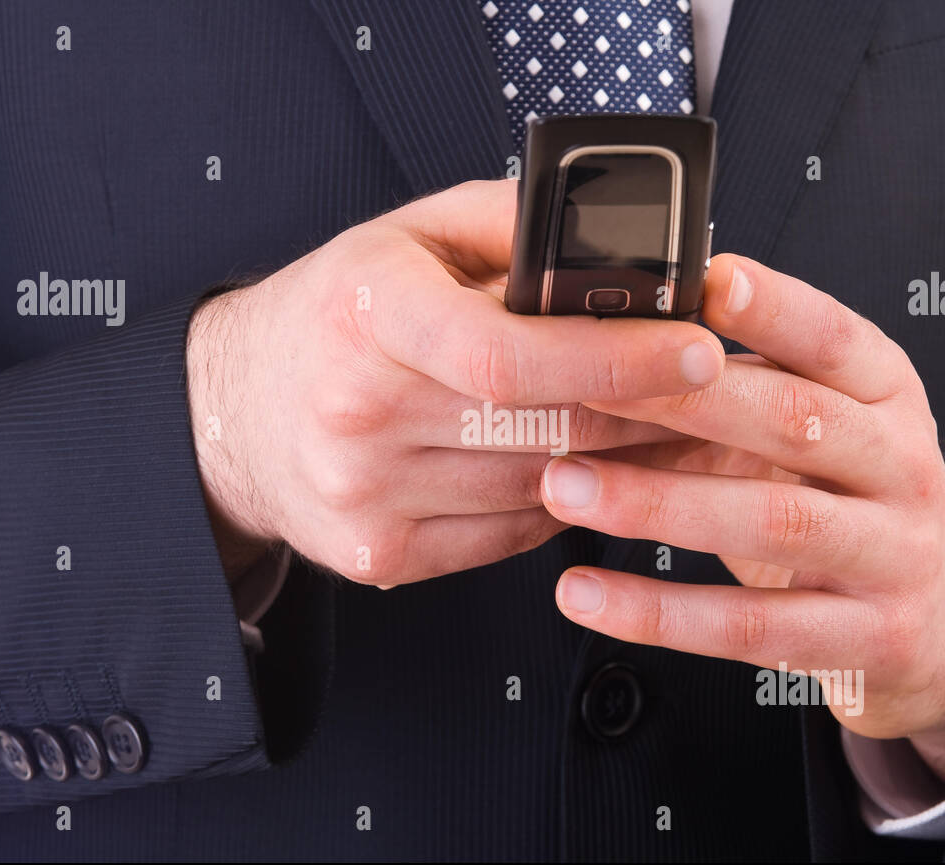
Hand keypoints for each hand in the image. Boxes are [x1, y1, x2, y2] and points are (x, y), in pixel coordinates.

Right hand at [185, 179, 727, 586]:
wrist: (234, 410)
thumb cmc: (337, 314)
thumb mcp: (410, 235)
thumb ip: (512, 228)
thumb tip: (623, 246)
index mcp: (368, 315)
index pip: (506, 354)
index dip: (615, 358)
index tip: (695, 350)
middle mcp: (357, 412)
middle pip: (541, 428)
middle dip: (647, 411)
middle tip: (710, 392)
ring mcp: (364, 497)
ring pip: (539, 489)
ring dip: (619, 462)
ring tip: (659, 426)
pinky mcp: (380, 555)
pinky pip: (511, 536)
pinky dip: (562, 503)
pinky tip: (583, 469)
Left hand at [540, 254, 944, 787]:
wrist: (943, 621)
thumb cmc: (846, 500)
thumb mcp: (820, 431)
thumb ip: (736, 393)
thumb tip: (609, 353)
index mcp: (889, 397)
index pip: (837, 339)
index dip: (776, 309)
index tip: (705, 280)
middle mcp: (903, 468)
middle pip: (797, 422)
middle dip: (686, 402)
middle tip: (587, 387)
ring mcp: (894, 557)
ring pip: (774, 522)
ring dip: (658, 505)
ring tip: (566, 487)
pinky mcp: (867, 641)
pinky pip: (751, 626)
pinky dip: (659, 612)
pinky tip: (585, 593)